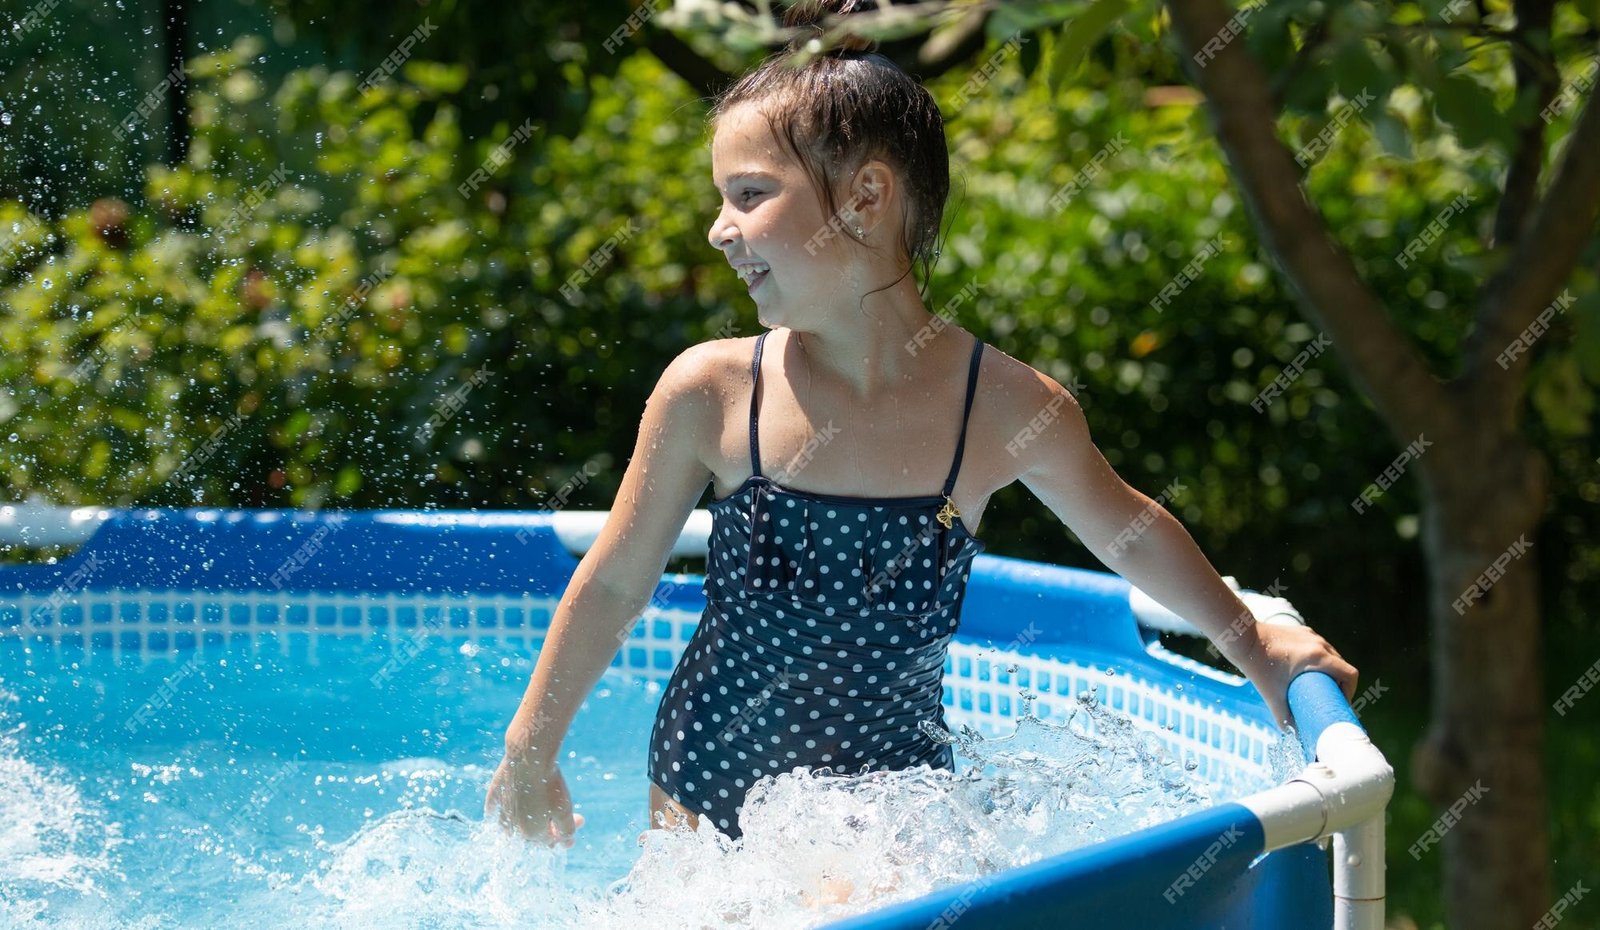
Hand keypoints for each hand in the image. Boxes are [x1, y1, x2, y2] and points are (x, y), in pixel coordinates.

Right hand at [484, 750, 584, 846]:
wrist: (530, 757)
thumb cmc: (549, 784)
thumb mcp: (564, 809)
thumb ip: (566, 830)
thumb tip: (567, 843)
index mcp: (531, 833)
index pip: (550, 840)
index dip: (565, 833)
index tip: (580, 818)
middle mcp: (513, 825)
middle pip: (529, 835)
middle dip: (545, 829)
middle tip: (558, 819)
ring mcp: (502, 808)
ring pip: (506, 825)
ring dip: (516, 827)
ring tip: (525, 823)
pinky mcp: (495, 792)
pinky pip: (492, 806)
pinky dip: (493, 810)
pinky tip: (492, 812)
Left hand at [1228, 621, 1358, 730]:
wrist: (1242, 638)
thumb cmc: (1257, 666)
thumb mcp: (1273, 695)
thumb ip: (1284, 718)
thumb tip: (1294, 736)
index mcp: (1318, 657)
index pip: (1350, 674)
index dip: (1350, 691)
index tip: (1339, 703)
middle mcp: (1319, 643)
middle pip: (1342, 666)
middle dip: (1340, 683)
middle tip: (1329, 699)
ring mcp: (1311, 635)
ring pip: (1332, 655)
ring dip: (1330, 670)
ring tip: (1320, 686)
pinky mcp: (1302, 631)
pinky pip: (1319, 647)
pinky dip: (1320, 659)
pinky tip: (1310, 670)